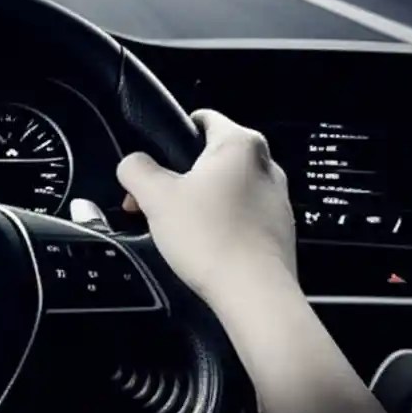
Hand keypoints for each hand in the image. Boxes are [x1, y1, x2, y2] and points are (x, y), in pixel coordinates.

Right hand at [116, 109, 296, 307]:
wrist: (254, 293)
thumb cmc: (209, 237)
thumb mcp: (155, 197)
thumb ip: (135, 169)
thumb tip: (132, 164)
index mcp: (241, 143)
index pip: (204, 118)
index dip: (173, 133)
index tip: (155, 159)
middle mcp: (266, 165)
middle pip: (212, 157)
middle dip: (179, 176)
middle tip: (154, 201)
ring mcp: (278, 198)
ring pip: (227, 187)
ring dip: (198, 201)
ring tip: (175, 228)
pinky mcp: (279, 229)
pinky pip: (242, 214)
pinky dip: (220, 222)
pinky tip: (202, 246)